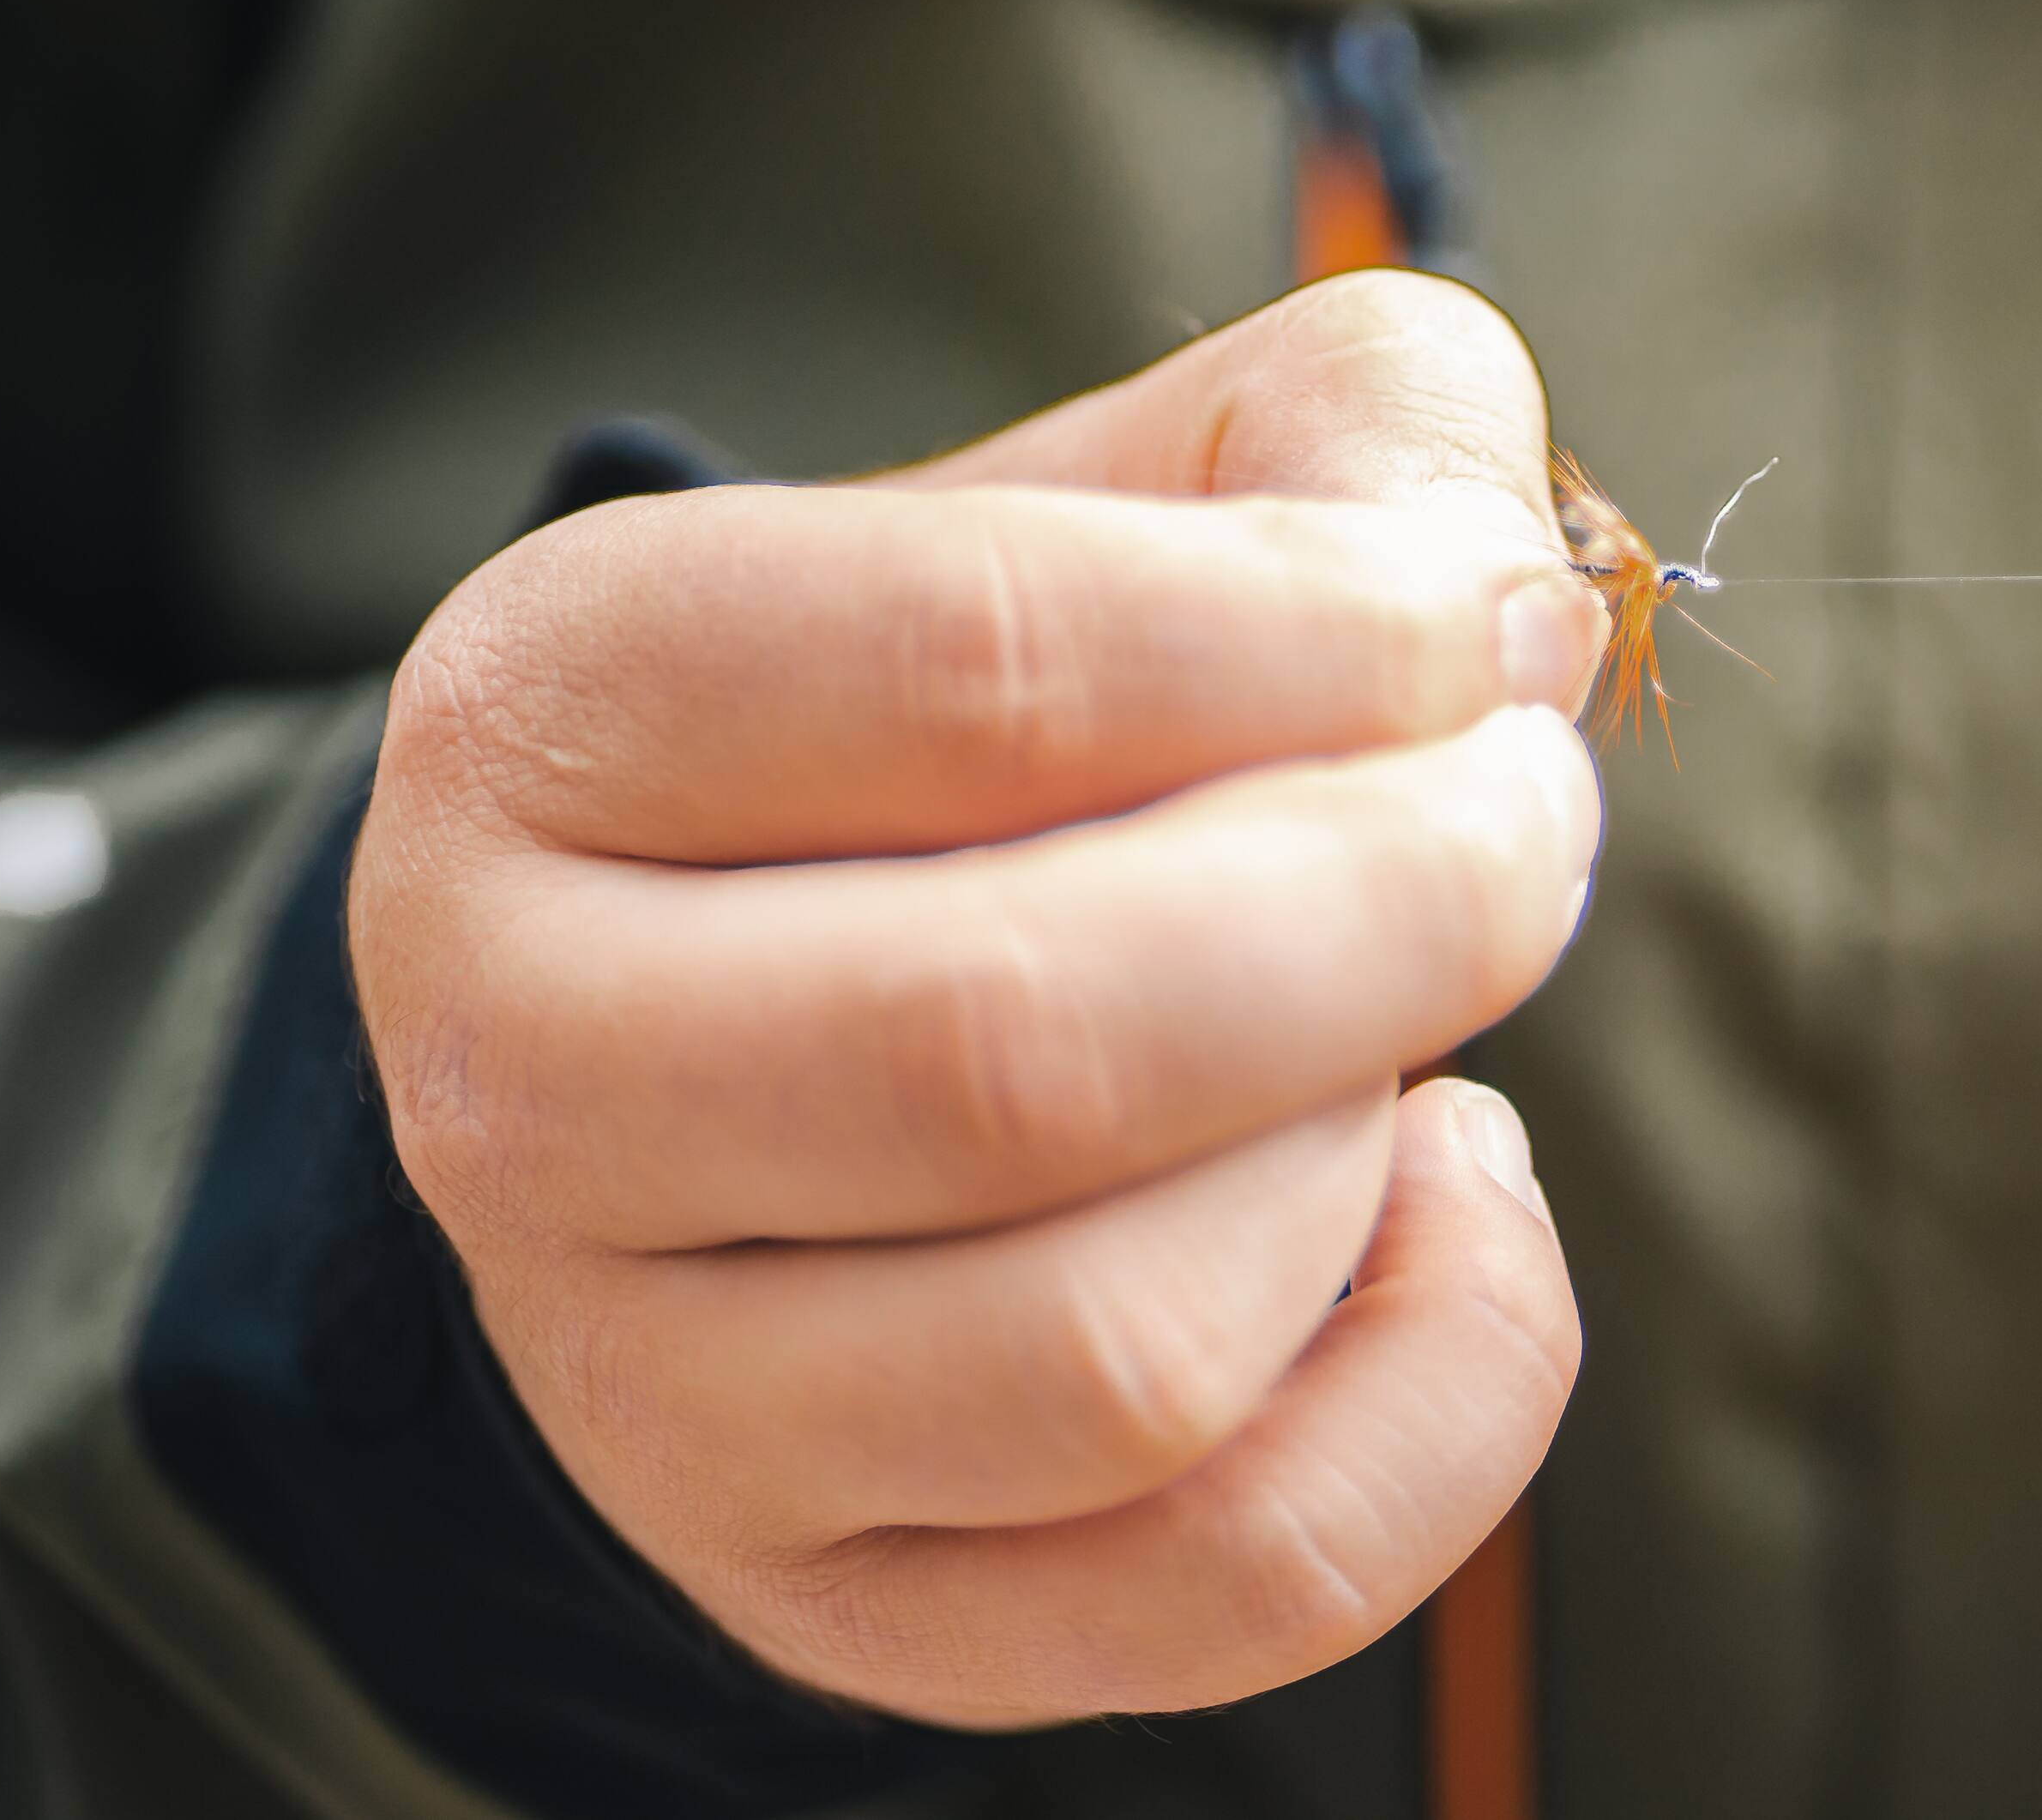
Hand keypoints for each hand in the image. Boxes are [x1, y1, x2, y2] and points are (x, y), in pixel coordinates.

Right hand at [352, 274, 1607, 1723]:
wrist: (806, 986)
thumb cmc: (1021, 710)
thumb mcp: (1151, 478)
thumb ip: (1358, 436)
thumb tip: (1502, 613)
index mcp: (555, 711)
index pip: (982, 666)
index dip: (1335, 644)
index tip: (1489, 634)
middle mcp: (519, 1074)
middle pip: (1032, 1048)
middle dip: (1405, 908)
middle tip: (1521, 821)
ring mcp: (649, 1393)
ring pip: (1129, 1357)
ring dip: (1371, 1159)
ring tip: (1399, 1034)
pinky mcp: (839, 1604)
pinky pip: (1235, 1583)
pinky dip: (1443, 1389)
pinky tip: (1428, 1213)